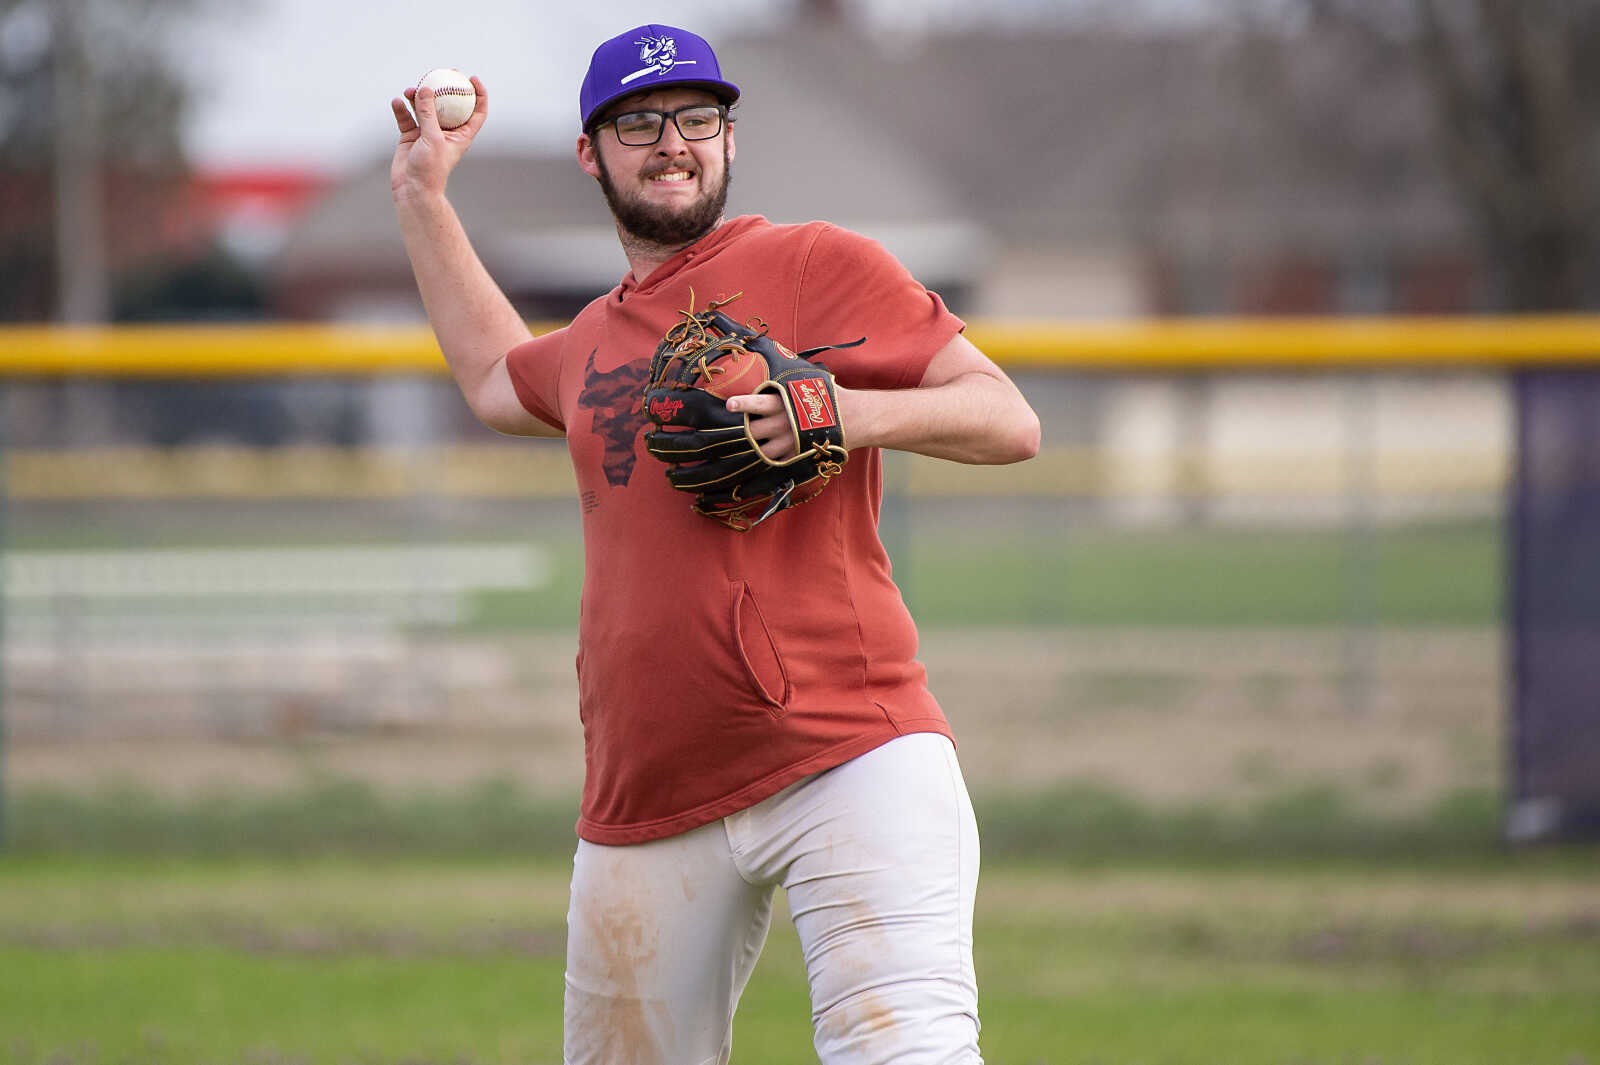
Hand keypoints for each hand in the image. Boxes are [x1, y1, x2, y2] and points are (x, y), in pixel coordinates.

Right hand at [389, 75, 487, 201]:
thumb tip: (425, 89)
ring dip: (417, 97)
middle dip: (446, 87)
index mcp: (461, 135)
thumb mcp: (432, 138)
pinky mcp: (410, 136)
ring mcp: (427, 133)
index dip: (478, 94)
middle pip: (449, 104)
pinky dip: (401, 108)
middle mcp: (446, 132)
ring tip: (410, 90)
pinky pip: (406, 117)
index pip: (476, 112)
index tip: (471, 78)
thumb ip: (428, 113)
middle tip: (441, 72)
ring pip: (424, 108)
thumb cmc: (429, 169)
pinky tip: (397, 102)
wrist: (412, 189)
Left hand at [727, 386, 862, 459]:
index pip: (758, 402)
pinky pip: (778, 462)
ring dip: (759, 446)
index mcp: (784, 402)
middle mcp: (785, 423)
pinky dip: (774, 458)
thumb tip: (766, 350)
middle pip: (754, 431)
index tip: (729, 405)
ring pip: (763, 451)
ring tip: (761, 442)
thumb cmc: (827, 394)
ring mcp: (791, 442)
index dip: (742, 404)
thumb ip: (785, 374)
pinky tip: (774, 453)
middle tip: (747, 427)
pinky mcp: (798, 455)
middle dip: (748, 429)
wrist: (853, 417)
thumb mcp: (806, 378)